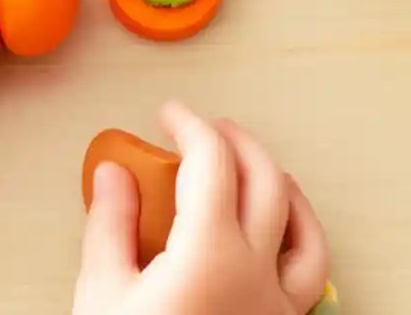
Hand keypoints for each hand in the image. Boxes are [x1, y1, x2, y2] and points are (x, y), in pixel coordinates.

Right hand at [73, 102, 328, 314]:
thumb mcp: (100, 294)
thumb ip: (110, 225)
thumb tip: (114, 173)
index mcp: (209, 255)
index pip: (212, 163)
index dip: (191, 126)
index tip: (171, 114)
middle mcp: (256, 274)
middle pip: (265, 180)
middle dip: (235, 142)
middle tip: (204, 129)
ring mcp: (276, 305)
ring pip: (304, 224)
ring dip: (278, 182)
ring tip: (253, 166)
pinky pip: (310, 269)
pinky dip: (301, 232)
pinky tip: (282, 228)